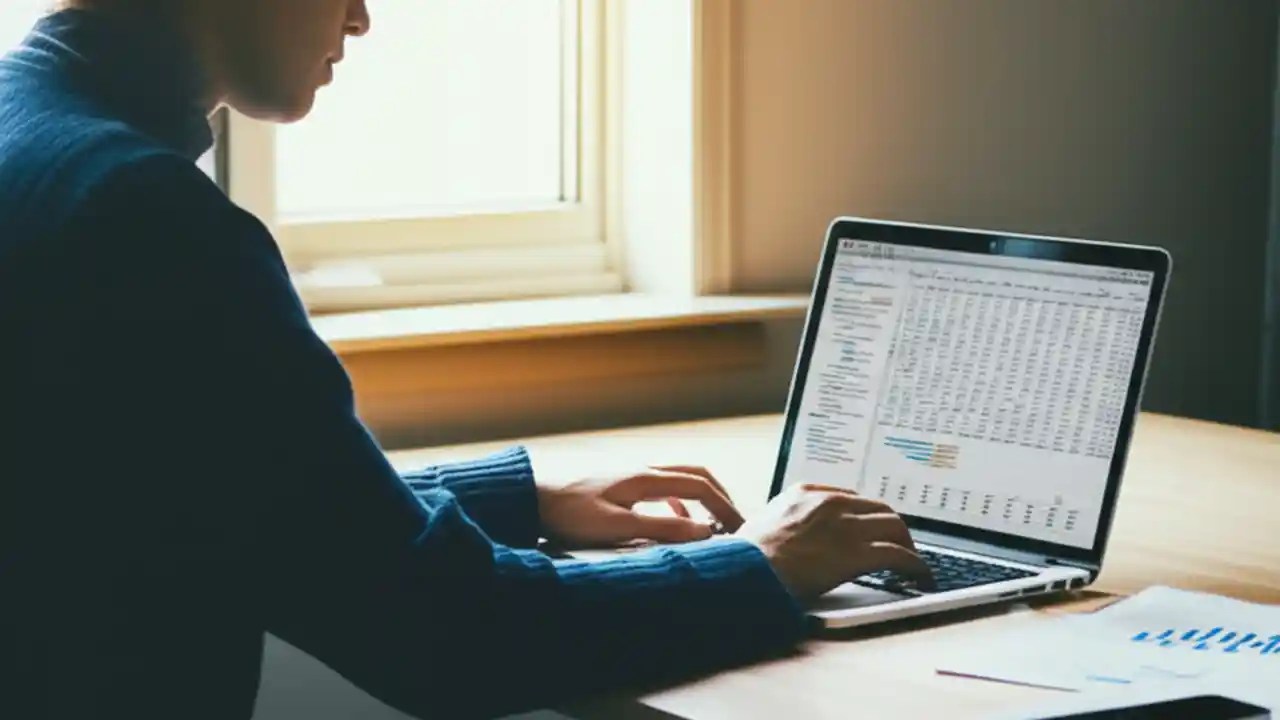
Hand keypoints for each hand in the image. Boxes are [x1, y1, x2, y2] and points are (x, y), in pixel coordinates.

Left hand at [536, 465, 744, 547]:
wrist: (530, 495)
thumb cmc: (568, 513)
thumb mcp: (617, 527)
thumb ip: (662, 529)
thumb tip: (704, 532)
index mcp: (645, 478)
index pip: (700, 486)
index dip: (725, 507)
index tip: (741, 529)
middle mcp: (642, 469)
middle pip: (694, 475)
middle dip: (719, 497)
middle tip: (735, 522)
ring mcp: (629, 474)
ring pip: (678, 480)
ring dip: (699, 500)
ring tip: (710, 527)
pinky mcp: (617, 484)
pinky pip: (660, 488)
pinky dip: (677, 504)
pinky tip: (672, 522)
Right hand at [735, 483, 934, 598]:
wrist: (748, 569)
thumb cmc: (749, 555)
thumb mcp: (766, 523)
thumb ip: (788, 522)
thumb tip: (792, 535)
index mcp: (808, 493)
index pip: (852, 498)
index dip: (867, 516)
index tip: (871, 529)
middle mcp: (832, 503)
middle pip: (879, 509)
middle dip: (892, 528)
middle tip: (898, 545)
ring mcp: (847, 526)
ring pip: (895, 528)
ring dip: (908, 546)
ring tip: (912, 563)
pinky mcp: (858, 553)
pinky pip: (899, 555)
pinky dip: (915, 566)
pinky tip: (918, 577)